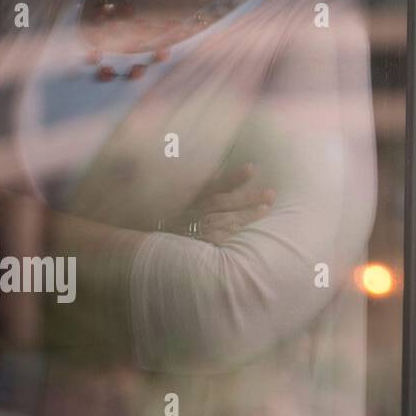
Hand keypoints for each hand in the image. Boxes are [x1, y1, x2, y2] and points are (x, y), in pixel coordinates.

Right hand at [160, 162, 275, 244]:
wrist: (144, 244)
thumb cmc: (162, 216)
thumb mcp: (172, 197)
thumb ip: (190, 184)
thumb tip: (213, 167)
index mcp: (187, 197)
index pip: (212, 185)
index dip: (232, 178)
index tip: (252, 168)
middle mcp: (191, 212)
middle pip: (222, 203)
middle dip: (247, 198)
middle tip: (271, 193)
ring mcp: (194, 230)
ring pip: (223, 222)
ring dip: (246, 216)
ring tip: (267, 208)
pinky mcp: (195, 247)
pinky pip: (217, 241)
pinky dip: (233, 236)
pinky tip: (251, 233)